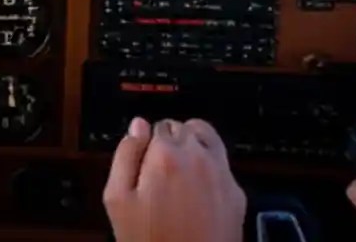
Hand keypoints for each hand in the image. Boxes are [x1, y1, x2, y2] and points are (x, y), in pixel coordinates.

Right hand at [104, 117, 246, 241]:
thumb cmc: (148, 239)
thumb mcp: (117, 199)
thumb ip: (125, 155)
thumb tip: (138, 125)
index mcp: (166, 154)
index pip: (157, 125)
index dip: (147, 143)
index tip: (143, 164)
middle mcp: (199, 156)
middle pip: (183, 127)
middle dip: (169, 141)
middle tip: (157, 172)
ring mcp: (222, 173)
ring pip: (207, 137)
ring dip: (193, 144)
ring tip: (179, 172)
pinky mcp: (237, 193)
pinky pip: (221, 163)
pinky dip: (209, 166)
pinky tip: (197, 191)